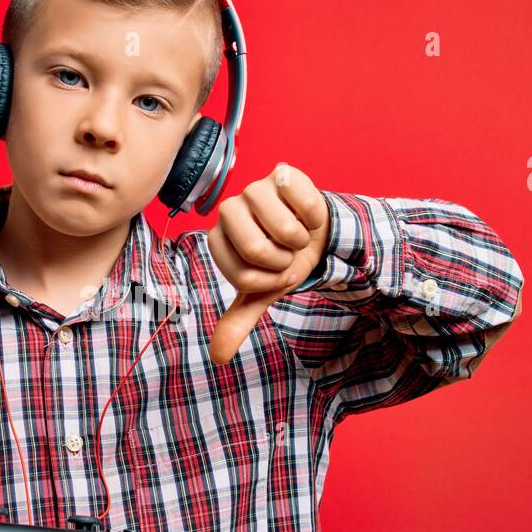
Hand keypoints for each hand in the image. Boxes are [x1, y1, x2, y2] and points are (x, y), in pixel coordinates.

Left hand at [207, 163, 329, 364]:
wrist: (313, 233)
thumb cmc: (282, 260)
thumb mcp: (261, 293)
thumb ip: (239, 320)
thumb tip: (218, 358)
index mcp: (217, 239)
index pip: (242, 275)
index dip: (268, 281)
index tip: (273, 272)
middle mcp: (228, 209)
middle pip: (256, 249)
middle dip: (283, 261)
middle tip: (286, 253)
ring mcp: (254, 188)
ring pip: (284, 229)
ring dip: (301, 240)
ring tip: (297, 234)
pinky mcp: (282, 173)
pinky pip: (303, 203)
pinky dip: (314, 217)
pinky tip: (306, 213)